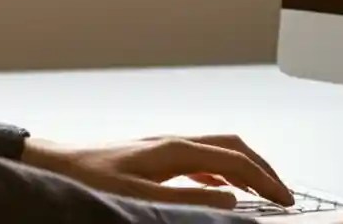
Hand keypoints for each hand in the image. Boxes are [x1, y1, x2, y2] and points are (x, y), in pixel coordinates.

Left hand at [21, 134, 293, 209]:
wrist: (57, 162)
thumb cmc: (90, 178)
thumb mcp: (138, 197)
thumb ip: (186, 198)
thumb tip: (229, 199)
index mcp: (177, 149)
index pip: (237, 161)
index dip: (266, 181)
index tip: (285, 201)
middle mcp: (175, 141)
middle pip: (234, 147)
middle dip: (264, 168)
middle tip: (283, 194)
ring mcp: (166, 146)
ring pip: (220, 150)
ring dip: (246, 169)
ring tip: (262, 193)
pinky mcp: (155, 155)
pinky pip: (202, 159)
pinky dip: (223, 172)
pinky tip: (222, 190)